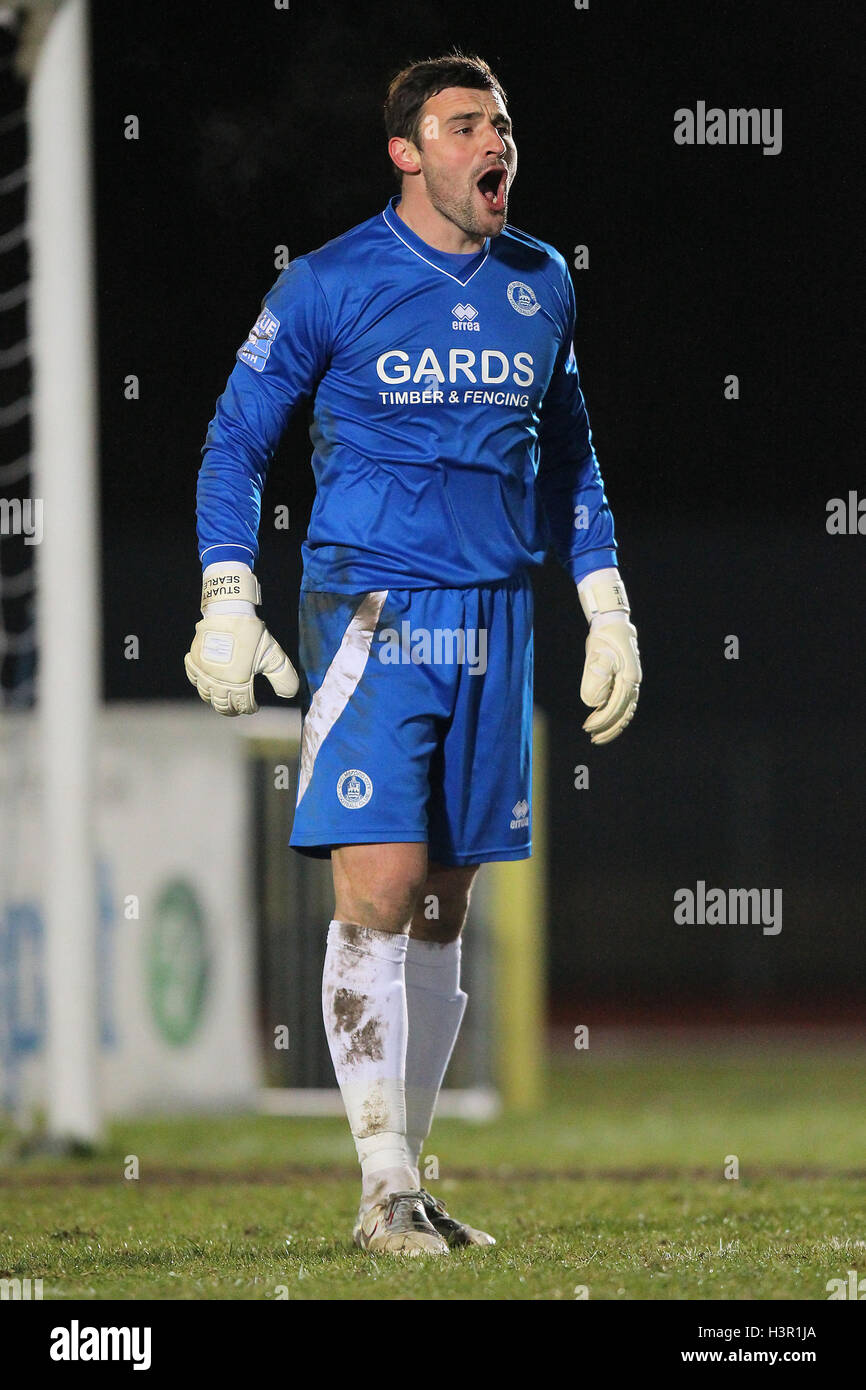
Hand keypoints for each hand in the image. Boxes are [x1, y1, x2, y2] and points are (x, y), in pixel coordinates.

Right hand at [184, 564, 298, 715]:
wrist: (228, 612)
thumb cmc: (251, 634)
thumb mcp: (273, 656)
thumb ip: (283, 677)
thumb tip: (288, 694)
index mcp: (238, 684)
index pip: (242, 706)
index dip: (249, 709)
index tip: (254, 707)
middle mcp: (217, 682)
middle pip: (221, 705)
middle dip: (231, 710)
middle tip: (237, 708)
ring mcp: (203, 672)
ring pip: (206, 695)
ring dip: (215, 700)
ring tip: (222, 698)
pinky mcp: (194, 661)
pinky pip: (193, 678)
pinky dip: (199, 684)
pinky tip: (205, 682)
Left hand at [577, 568, 641, 744]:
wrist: (612, 623)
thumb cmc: (604, 638)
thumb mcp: (596, 654)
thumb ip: (596, 678)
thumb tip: (595, 703)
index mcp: (628, 678)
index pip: (615, 707)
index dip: (601, 720)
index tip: (587, 727)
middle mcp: (633, 683)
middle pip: (623, 714)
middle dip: (608, 728)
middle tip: (591, 737)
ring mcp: (631, 682)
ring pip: (626, 712)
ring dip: (612, 725)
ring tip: (597, 735)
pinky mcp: (627, 681)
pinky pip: (625, 705)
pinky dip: (616, 716)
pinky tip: (605, 721)